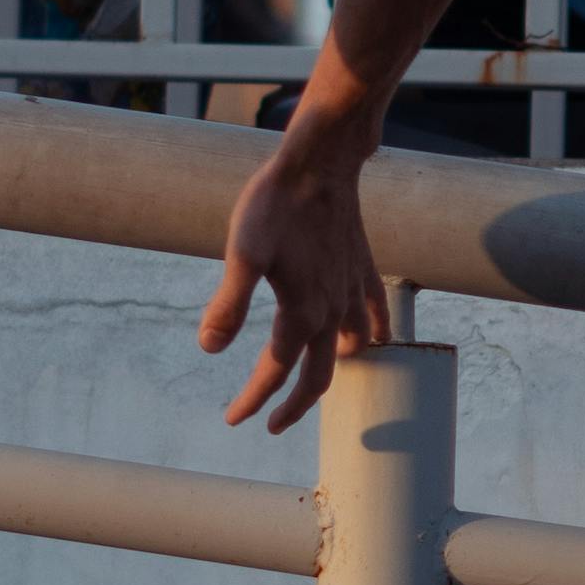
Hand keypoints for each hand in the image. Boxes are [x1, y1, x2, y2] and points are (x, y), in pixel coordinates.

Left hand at [202, 111, 388, 432]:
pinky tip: (368, 340)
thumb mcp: (242, 253)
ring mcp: (352, 290)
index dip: (253, 399)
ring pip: (352, 349)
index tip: (234, 418)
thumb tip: (209, 348)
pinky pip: (375, 316)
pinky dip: (372, 335)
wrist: (321, 161)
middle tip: (273, 423)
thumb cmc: (275, 203)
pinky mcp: (362, 268)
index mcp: (302, 312)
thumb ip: (228, 305)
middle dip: (295, 405)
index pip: (275, 372)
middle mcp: (333, 310)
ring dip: (331, 372)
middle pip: (318, 376)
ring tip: (312, 380)